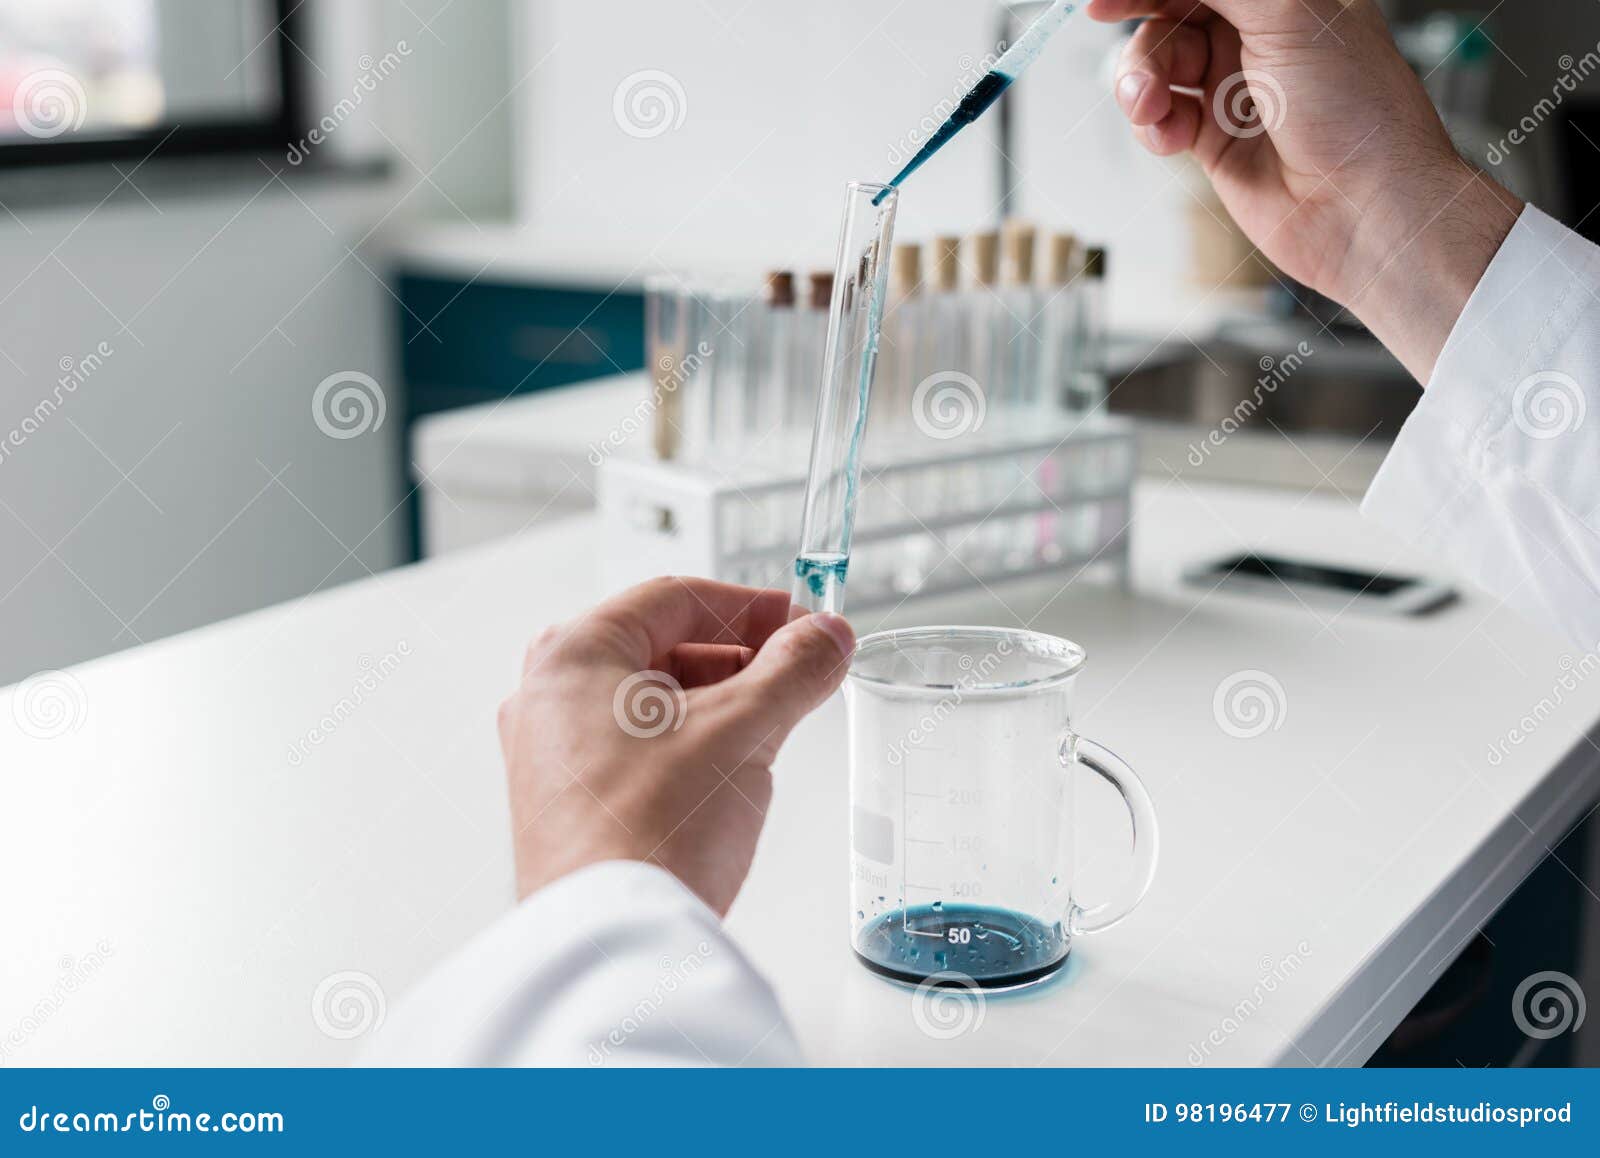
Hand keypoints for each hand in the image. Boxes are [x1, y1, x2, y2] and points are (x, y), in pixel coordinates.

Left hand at [498, 577, 855, 915]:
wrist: (613, 942)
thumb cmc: (650, 829)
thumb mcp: (744, 730)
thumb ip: (795, 670)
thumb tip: (827, 637)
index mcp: (572, 654)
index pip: (677, 598)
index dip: (753, 608)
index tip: (806, 626)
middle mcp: (547, 697)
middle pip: (662, 648)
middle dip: (741, 662)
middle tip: (799, 680)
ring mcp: (550, 754)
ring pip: (651, 704)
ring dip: (719, 708)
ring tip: (771, 735)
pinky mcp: (566, 804)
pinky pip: (635, 751)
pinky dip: (688, 749)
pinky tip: (729, 778)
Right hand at [1089, 0, 1523, 380]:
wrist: (1364, 209)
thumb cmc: (1357, 111)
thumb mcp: (1289, 13)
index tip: (1101, 3)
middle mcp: (1259, 36)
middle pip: (1170, 16)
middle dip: (1145, 41)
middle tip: (1138, 70)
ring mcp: (1234, 88)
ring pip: (1157, 67)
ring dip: (1141, 85)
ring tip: (1152, 108)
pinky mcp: (1214, 139)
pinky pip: (1159, 117)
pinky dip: (1152, 125)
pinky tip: (1172, 137)